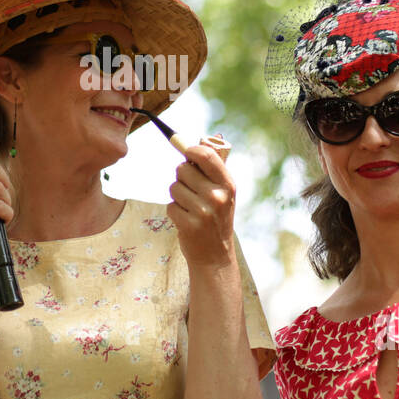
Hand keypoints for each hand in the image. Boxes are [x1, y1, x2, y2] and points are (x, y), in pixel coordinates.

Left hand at [166, 141, 235, 269]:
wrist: (215, 257)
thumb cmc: (216, 219)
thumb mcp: (224, 194)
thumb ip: (213, 170)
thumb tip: (200, 141)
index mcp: (228, 185)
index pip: (206, 155)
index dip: (191, 150)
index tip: (187, 152)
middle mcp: (217, 196)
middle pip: (182, 169)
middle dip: (182, 178)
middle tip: (192, 192)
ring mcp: (203, 211)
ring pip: (173, 187)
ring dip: (178, 196)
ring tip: (190, 208)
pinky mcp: (188, 224)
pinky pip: (170, 205)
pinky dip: (175, 212)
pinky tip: (186, 221)